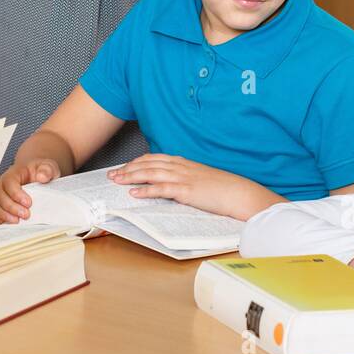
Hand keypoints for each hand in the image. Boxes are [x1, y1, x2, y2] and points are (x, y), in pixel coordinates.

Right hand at [0, 159, 60, 224]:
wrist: (36, 175)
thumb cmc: (40, 172)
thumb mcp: (48, 167)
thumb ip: (46, 170)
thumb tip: (42, 177)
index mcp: (14, 173)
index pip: (9, 181)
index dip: (16, 193)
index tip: (28, 203)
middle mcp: (3, 183)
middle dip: (11, 207)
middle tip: (25, 215)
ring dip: (2, 214)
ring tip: (16, 221)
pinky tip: (5, 222)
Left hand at [107, 155, 282, 221]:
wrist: (242, 194)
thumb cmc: (225, 190)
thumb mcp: (203, 180)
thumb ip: (188, 179)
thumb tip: (174, 186)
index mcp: (186, 164)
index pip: (156, 159)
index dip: (137, 162)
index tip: (124, 167)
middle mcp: (182, 168)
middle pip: (149, 164)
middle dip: (128, 168)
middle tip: (111, 175)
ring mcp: (184, 178)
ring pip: (152, 173)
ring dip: (131, 177)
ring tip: (117, 181)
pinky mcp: (187, 191)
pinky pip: (162, 189)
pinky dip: (146, 190)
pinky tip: (134, 193)